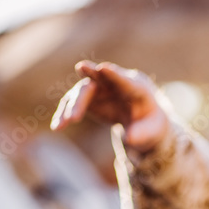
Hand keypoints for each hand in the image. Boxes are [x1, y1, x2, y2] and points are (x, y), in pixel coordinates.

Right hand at [51, 61, 169, 151]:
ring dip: (71, 107)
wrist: (142, 119)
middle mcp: (114, 82)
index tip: (103, 68)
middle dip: (86, 86)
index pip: (125, 80)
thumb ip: (141, 134)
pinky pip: (73, 103)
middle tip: (79, 79)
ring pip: (81, 92)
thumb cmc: (149, 124)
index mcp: (137, 88)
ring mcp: (99, 87)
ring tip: (63, 124)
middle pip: (97, 81)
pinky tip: (57, 126)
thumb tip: (128, 140)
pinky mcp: (88, 97)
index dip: (114, 74)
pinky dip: (65, 115)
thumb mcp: (151, 132)